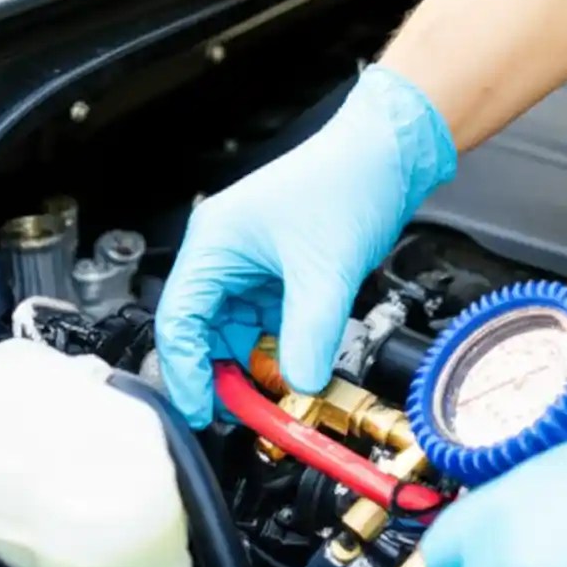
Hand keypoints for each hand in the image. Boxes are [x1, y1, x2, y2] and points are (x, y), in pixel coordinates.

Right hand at [155, 65, 455, 426]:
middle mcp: (223, 253)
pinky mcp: (280, 271)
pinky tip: (297, 365)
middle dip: (224, 375)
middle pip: (203, 332)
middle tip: (246, 412)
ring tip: (277, 395)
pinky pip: (267, 322)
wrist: (388, 155)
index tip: (202, 411)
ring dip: (255, 364)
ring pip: (237, 332)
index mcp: (213, 244)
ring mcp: (250, 263)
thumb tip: (299, 385)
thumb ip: (310, 336)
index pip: (179, 322)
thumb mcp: (327, 272)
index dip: (186, 373)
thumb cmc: (347, 182)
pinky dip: (279, 348)